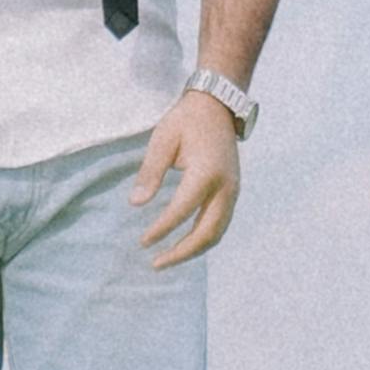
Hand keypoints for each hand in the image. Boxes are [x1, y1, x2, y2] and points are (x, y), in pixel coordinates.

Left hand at [130, 90, 242, 266]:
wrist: (218, 106)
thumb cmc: (186, 121)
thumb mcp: (163, 140)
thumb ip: (150, 172)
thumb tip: (136, 204)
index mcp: (206, 173)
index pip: (182, 211)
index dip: (162, 229)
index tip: (143, 242)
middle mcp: (225, 187)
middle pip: (206, 233)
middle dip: (181, 252)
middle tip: (156, 263)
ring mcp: (233, 191)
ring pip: (216, 233)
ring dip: (193, 250)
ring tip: (167, 259)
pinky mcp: (233, 193)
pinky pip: (220, 225)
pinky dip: (202, 239)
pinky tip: (184, 244)